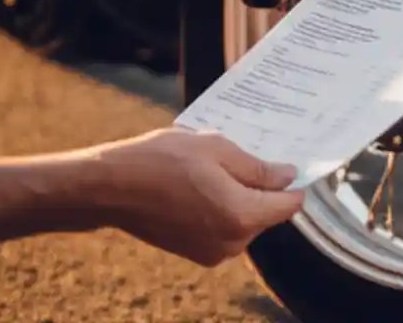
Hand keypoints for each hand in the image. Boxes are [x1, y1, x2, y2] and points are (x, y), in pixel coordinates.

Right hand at [92, 128, 303, 266]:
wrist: (108, 189)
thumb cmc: (160, 161)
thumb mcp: (216, 149)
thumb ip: (258, 167)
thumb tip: (287, 176)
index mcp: (242, 216)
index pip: (290, 204)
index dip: (294, 182)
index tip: (291, 161)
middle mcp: (232, 242)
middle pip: (268, 213)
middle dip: (262, 186)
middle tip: (244, 155)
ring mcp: (213, 252)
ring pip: (246, 220)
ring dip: (239, 195)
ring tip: (214, 168)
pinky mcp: (196, 252)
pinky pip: (225, 228)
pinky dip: (221, 207)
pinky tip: (200, 183)